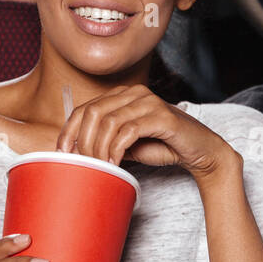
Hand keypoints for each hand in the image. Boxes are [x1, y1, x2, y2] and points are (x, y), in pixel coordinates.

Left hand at [56, 84, 237, 183]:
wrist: (200, 152)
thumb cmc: (163, 146)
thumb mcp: (126, 145)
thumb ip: (105, 142)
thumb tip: (75, 153)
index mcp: (122, 96)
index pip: (84, 108)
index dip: (69, 131)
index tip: (63, 154)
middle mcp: (134, 93)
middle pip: (93, 112)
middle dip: (83, 142)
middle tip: (84, 165)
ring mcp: (148, 102)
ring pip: (108, 122)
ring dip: (99, 149)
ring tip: (100, 168)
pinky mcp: (161, 116)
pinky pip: (128, 131)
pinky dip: (116, 150)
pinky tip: (115, 164)